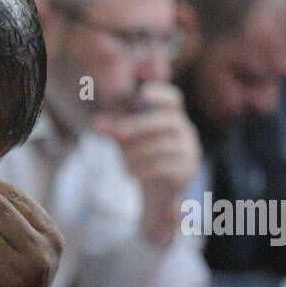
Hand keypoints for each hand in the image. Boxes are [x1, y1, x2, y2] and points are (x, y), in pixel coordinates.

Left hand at [93, 83, 200, 246]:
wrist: (156, 194)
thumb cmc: (141, 159)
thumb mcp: (124, 142)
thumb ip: (113, 130)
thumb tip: (96, 122)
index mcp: (171, 117)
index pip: (173, 98)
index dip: (160, 93)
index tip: (141, 92)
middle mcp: (185, 130)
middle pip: (166, 120)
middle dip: (138, 124)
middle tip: (117, 132)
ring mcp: (189, 150)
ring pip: (162, 146)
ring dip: (136, 153)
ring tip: (122, 162)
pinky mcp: (187, 170)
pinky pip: (164, 166)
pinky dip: (143, 169)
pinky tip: (129, 173)